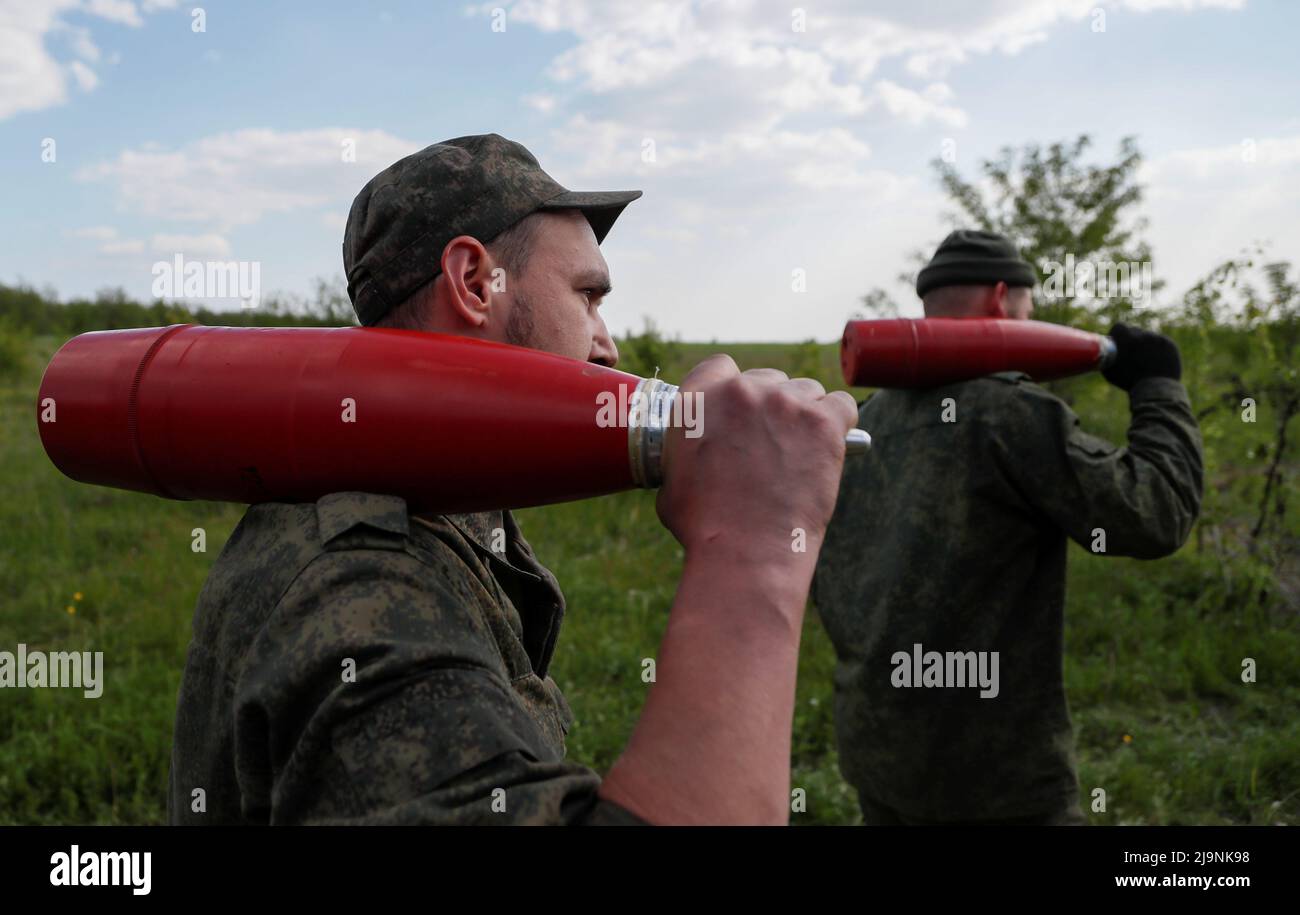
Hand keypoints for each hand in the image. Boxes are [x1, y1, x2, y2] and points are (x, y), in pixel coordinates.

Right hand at [655, 355, 857, 559]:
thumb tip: (694, 456)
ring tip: (800, 451)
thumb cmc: (705, 527)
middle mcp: (740, 391)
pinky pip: (840, 405)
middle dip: (771, 406)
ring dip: (804, 415)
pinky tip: (828, 447)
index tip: (742, 412)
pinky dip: (837, 423)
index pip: (720, 367)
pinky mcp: (822, 422)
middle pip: (767, 378)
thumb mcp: (671, 481)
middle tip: (773, 441)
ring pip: (805, 391)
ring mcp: (784, 403)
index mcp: (697, 399)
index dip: (732, 389)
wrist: (746, 551)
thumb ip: (684, 450)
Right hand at [1102, 323, 1181, 390]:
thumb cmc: (1128, 381)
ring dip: (1145, 344)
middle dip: (1132, 339)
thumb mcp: (1109, 369)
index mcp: (1126, 337)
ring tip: (1145, 360)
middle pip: (1134, 331)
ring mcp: (1158, 338)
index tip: (1117, 342)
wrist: (1154, 388)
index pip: (1119, 326)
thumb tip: (1102, 350)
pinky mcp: (1170, 344)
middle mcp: (1142, 334)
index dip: (1117, 334)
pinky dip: (1157, 349)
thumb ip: (1106, 356)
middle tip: (1131, 352)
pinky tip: (1155, 361)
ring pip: (1148, 337)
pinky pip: (1161, 342)